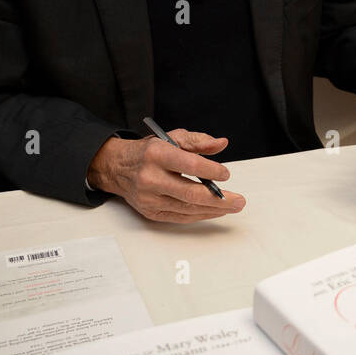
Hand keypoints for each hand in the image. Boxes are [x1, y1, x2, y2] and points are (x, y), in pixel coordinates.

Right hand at [87, 131, 245, 223]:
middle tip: (239, 200)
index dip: (212, 171)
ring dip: (214, 210)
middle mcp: (150, 177)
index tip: (226, 174)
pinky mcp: (150, 212)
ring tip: (232, 206)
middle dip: (219, 199)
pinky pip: (180, 217)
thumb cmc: (148, 152)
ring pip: (187, 208)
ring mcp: (149, 198)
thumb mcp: (171, 137)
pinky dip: (200, 215)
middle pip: (190, 193)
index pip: (189, 165)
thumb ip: (198, 141)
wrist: (117, 167)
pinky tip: (214, 211)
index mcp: (156, 154)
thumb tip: (221, 144)